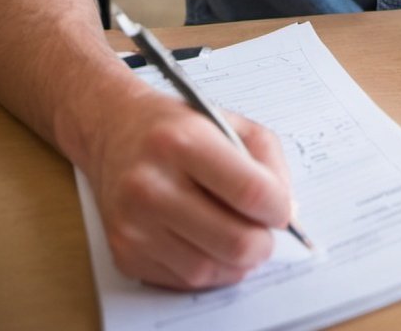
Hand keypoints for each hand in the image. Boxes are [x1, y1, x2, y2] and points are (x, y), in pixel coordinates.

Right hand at [88, 91, 294, 289]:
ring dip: (239, 261)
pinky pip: (184, 279)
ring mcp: (135, 224)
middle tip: (266, 231)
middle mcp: (152, 184)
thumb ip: (267, 160)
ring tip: (242, 237)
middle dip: (263, 242)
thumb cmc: (176, 126)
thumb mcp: (229, 121)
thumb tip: (286, 210)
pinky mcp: (125, 253)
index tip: (283, 210)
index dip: (278, 208)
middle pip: (233, 240)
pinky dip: (211, 269)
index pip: (249, 191)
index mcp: (182, 141)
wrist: (114, 132)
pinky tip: (212, 244)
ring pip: (211, 269)